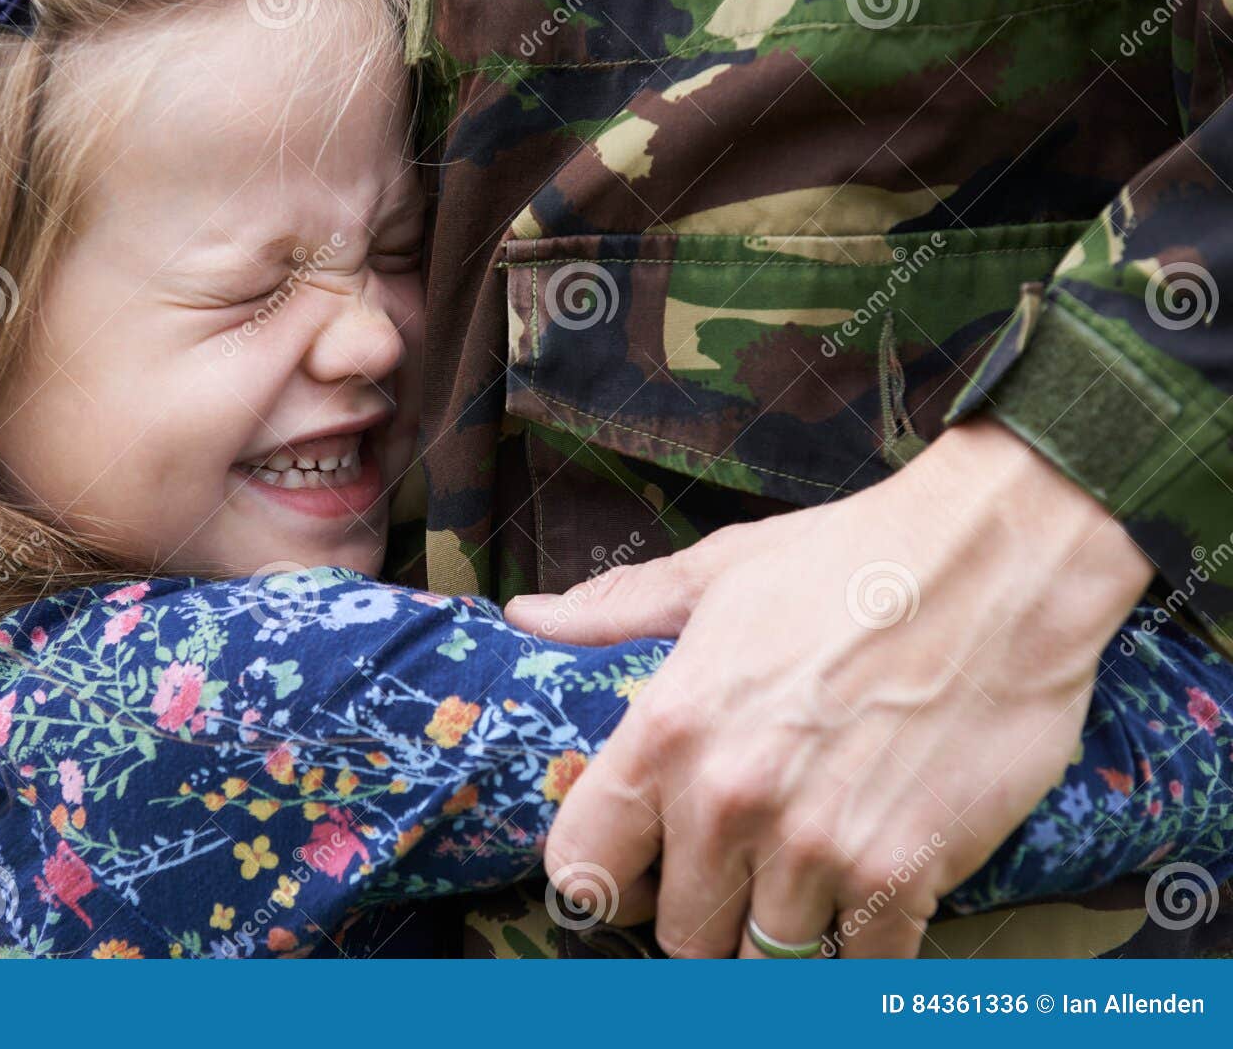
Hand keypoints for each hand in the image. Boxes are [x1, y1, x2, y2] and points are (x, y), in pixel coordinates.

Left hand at [507, 420, 1152, 957]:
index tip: (634, 874)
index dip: (601, 882)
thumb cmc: (850, 559)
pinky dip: (862, 948)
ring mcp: (817, 849)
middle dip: (701, 912)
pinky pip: (859, 966)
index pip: (582, 867)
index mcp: (668, 733)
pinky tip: (871, 896)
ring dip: (781, 933)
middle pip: (679, 933)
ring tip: (806, 880)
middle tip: (739, 874)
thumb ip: (613, 612)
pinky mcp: (905, 875)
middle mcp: (730, 803)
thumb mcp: (715, 574)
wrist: (998, 561)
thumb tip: (526, 618)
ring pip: (764, 961)